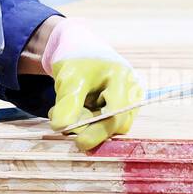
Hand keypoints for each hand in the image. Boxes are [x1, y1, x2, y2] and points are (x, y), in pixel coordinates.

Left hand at [40, 18, 144, 151]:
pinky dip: (89, 122)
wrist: (80, 51)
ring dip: (87, 125)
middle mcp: (132, 90)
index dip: (98, 132)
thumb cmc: (76, 61)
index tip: (78, 142)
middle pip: (116, 124)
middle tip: (61, 123)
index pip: (116, 113)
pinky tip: (76, 110)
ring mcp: (130, 100)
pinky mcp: (123, 109)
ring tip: (65, 109)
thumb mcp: (68, 78)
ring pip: (111, 126)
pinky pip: (107, 124)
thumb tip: (61, 127)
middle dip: (88, 128)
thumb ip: (67, 102)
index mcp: (121, 77)